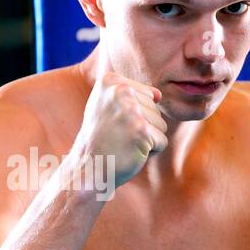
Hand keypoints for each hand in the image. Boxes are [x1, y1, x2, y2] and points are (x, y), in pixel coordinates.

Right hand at [75, 71, 168, 189]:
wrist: (87, 168)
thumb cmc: (100, 139)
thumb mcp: (106, 107)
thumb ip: (130, 95)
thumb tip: (158, 95)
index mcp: (110, 81)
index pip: (148, 95)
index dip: (135, 115)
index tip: (113, 123)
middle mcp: (120, 91)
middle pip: (156, 109)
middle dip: (143, 127)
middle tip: (118, 136)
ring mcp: (131, 110)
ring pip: (161, 124)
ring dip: (146, 139)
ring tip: (123, 143)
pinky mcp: (141, 130)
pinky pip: (162, 141)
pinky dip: (150, 152)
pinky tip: (129, 152)